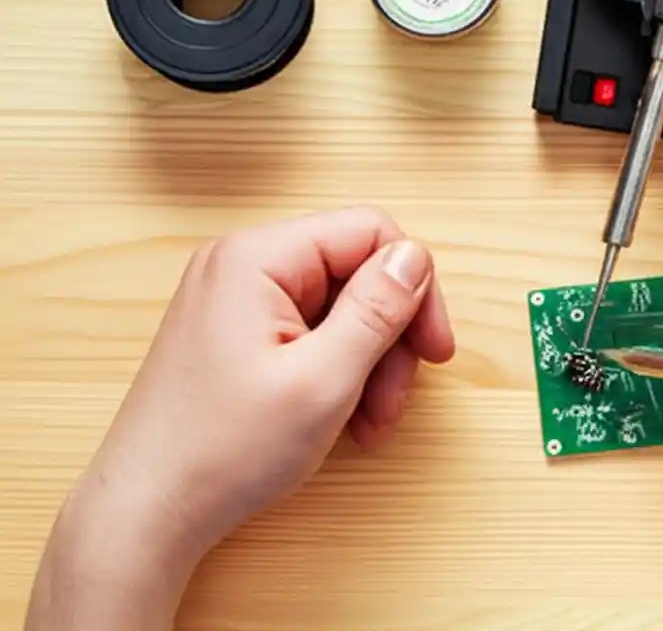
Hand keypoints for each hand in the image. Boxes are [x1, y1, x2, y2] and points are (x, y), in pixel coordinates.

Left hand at [26, 207, 453, 629]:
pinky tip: (344, 420)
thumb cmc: (221, 451)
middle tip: (393, 402)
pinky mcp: (236, 335)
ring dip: (369, 364)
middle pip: (357, 273)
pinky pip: (311, 334)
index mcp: (257, 258)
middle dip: (390, 338)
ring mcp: (235, 300)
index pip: (370, 233)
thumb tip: (415, 256)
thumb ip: (377, 310)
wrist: (146, 513)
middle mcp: (242, 266)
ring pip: (339, 309)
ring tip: (369, 424)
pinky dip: (339, 374)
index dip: (415, 289)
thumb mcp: (323, 380)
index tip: (433, 351)